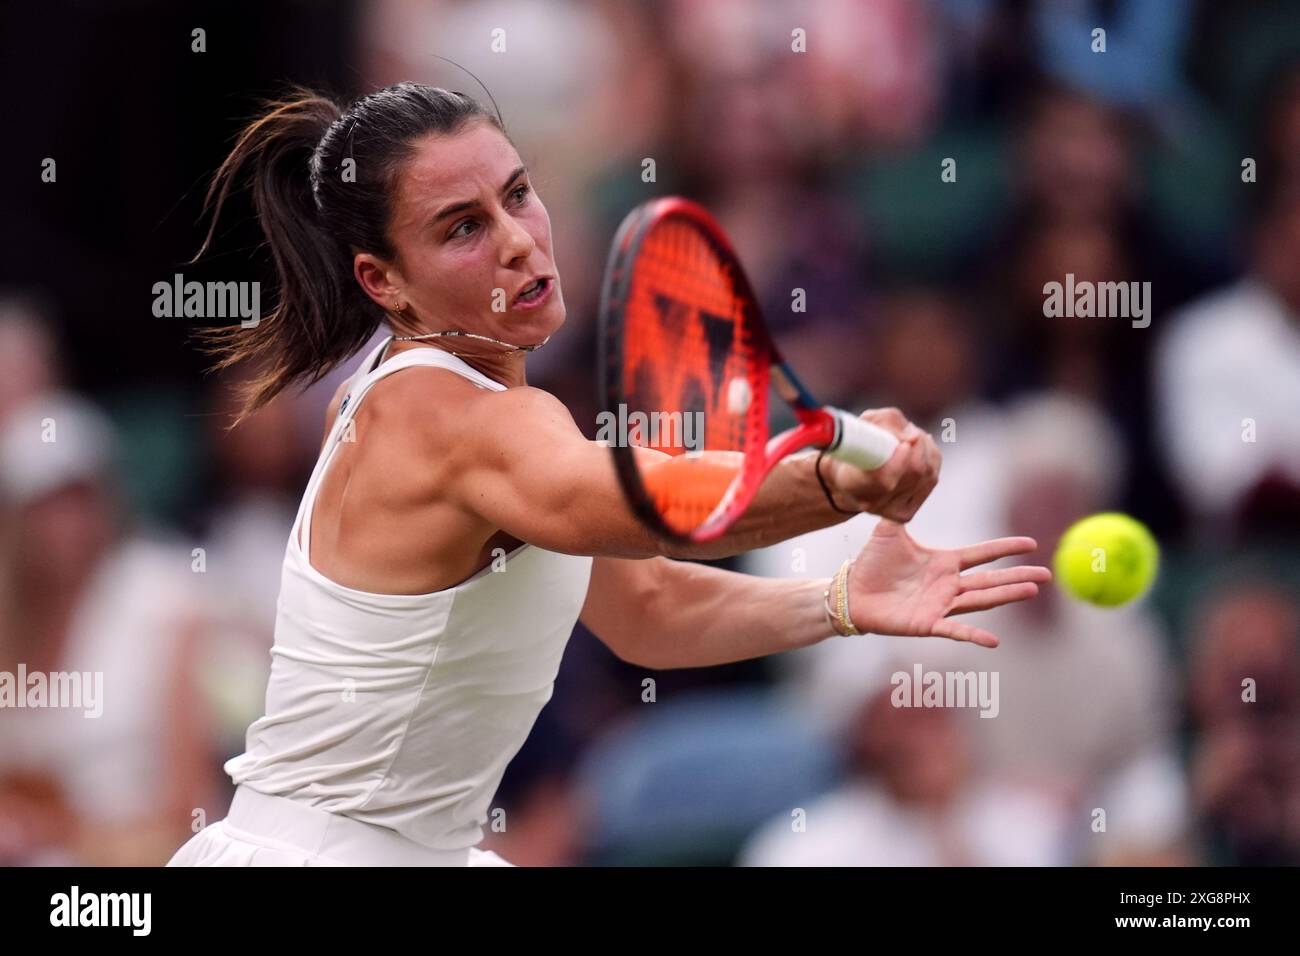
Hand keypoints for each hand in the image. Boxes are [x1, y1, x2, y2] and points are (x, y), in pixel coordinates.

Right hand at [821, 408, 939, 521]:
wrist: (847, 477)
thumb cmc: (853, 446)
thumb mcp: (862, 424)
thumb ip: (886, 422)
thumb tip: (913, 435)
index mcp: (851, 481)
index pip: (883, 479)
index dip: (899, 462)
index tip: (906, 444)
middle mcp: (871, 502)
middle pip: (914, 473)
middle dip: (918, 446)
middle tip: (908, 433)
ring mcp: (889, 511)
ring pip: (927, 475)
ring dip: (924, 450)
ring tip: (909, 441)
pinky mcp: (905, 514)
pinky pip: (932, 479)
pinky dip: (930, 460)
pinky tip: (918, 453)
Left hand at [840, 519, 1051, 646]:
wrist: (851, 591)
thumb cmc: (871, 563)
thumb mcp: (889, 530)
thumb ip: (903, 509)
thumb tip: (908, 478)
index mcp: (944, 562)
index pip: (982, 554)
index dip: (1005, 548)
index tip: (1031, 544)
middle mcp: (948, 584)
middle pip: (990, 580)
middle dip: (1018, 577)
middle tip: (1047, 575)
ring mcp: (940, 604)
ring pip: (980, 600)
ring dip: (1006, 596)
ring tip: (1032, 591)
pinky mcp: (928, 623)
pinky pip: (954, 629)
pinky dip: (974, 635)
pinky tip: (994, 640)